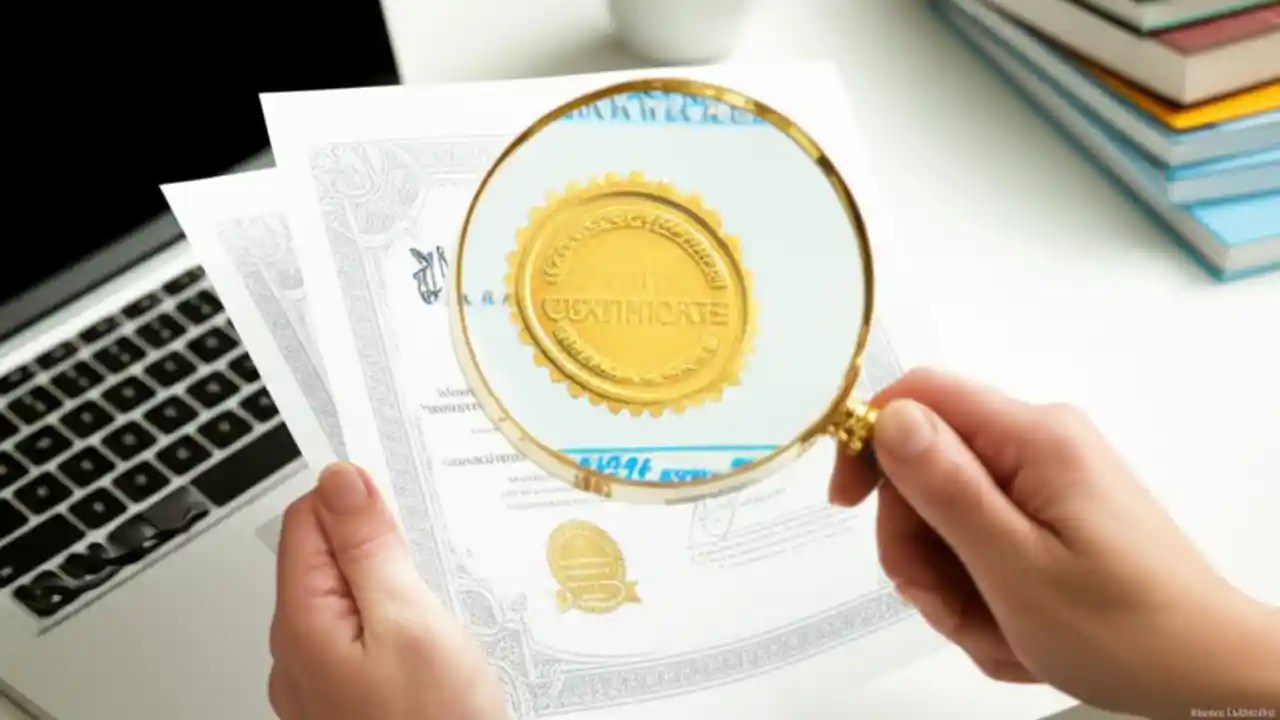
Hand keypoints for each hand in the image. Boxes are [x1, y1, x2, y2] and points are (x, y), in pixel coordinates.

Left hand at [268, 462, 507, 719]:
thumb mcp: (411, 622)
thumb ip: (370, 548)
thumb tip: (341, 481)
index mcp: (302, 622)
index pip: (308, 519)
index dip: (355, 495)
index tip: (399, 489)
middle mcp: (298, 649)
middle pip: (328, 556)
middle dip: (382, 543)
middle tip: (434, 556)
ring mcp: (321, 678)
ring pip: (351, 595)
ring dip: (394, 583)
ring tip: (441, 600)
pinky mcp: (349, 695)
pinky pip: (363, 634)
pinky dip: (397, 620)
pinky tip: (434, 634)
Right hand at [830, 369, 1279, 717]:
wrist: (1205, 677)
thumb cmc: (1131, 631)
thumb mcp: (1016, 566)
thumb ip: (947, 488)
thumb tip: (889, 419)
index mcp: (1035, 439)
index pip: (920, 396)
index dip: (869, 443)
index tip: (849, 500)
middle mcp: (1040, 445)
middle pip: (924, 466)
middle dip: (919, 544)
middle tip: (945, 601)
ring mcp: (1045, 479)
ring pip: (945, 512)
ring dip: (949, 579)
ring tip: (991, 626)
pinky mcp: (1048, 512)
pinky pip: (977, 537)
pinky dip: (978, 588)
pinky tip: (1009, 623)